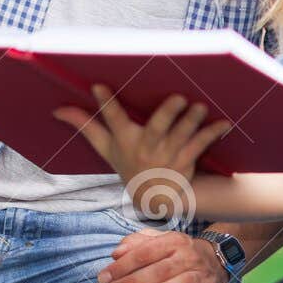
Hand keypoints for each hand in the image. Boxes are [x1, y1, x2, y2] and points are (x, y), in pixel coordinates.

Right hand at [53, 88, 230, 220]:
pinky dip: (213, 133)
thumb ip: (86, 126)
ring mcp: (168, 154)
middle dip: (167, 113)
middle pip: (156, 128)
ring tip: (200, 106)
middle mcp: (146, 147)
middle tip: (178, 97)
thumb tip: (57, 110)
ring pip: (182, 135)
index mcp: (125, 140)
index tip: (99, 85)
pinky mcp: (187, 160)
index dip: (105, 103)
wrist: (154, 197)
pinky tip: (224, 123)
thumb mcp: (107, 148)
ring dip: (192, 120)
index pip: (111, 119)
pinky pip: (201, 144)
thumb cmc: (129, 164)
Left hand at [96, 229, 227, 282]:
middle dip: (135, 280)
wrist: (218, 257)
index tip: (103, 277)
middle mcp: (188, 255)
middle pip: (160, 268)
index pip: (144, 252)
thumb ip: (136, 243)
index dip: (123, 265)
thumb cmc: (179, 252)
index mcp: (173, 241)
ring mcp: (202, 274)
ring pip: (182, 281)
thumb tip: (115, 253)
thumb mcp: (159, 240)